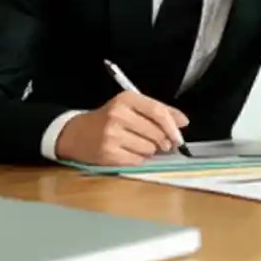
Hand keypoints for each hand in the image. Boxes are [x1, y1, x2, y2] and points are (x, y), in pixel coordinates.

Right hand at [55, 92, 188, 165]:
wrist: (76, 134)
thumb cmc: (109, 119)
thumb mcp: (131, 107)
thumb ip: (159, 111)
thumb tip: (183, 122)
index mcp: (126, 99)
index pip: (158, 112)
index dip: (173, 126)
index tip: (180, 137)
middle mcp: (118, 115)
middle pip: (156, 133)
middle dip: (163, 141)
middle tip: (160, 143)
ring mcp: (111, 135)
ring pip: (149, 149)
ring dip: (150, 151)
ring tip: (138, 145)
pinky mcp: (107, 154)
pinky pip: (137, 160)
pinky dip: (138, 159)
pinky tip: (128, 152)